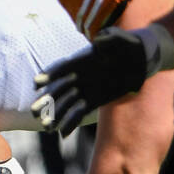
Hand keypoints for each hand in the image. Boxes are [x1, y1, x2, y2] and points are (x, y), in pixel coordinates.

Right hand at [31, 27, 170, 134]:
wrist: (139, 58)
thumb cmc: (128, 45)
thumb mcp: (122, 39)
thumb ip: (112, 39)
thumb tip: (101, 41)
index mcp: (82, 60)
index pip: (63, 67)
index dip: (51, 74)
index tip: (38, 82)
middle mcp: (79, 76)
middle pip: (59, 89)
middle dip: (46, 101)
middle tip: (34, 112)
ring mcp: (85, 89)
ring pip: (66, 104)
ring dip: (55, 116)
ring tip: (46, 128)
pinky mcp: (93, 101)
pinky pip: (79, 113)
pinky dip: (70, 124)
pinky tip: (62, 135)